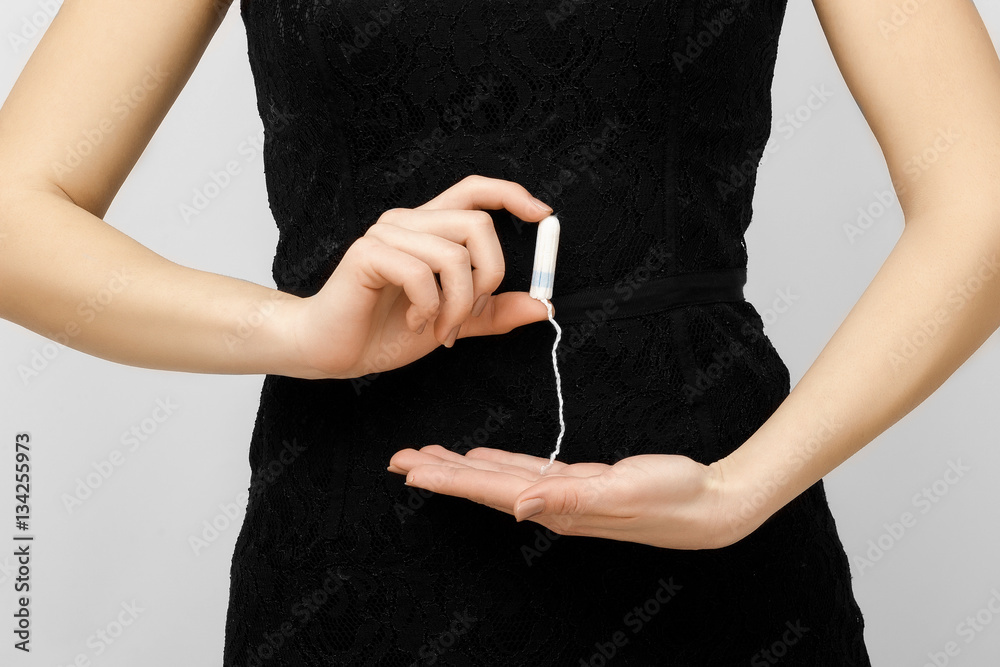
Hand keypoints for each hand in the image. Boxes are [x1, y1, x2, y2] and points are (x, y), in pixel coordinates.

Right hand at [289, 175, 553, 378]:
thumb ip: (492, 312)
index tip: (543, 214)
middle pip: (478, 224)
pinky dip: (428, 307)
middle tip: (468, 316)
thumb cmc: (387, 330)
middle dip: (488, 277)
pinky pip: (422, 274)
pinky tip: (413, 322)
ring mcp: (386, 234)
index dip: (511, 194)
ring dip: (457, 305)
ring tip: (438, 329)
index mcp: (429, 228)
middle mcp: (409, 221)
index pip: (474, 190)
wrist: (334, 351)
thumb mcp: (453, 322)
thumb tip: (542, 307)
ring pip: (454, 256)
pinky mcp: (367, 254)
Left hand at [387, 445, 749, 549]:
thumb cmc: (673, 498)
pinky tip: (481, 458)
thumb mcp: (623, 493)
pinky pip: (525, 472)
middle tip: (398, 461)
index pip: (488, 491)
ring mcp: (564, 495)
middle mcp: (553, 504)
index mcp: (557, 506)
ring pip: (498, 478)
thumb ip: (568, 498)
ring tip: (426, 459)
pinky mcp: (579, 483)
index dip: (446, 480)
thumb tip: (516, 506)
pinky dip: (497, 464)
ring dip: (460, 469)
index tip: (409, 470)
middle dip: (439, 474)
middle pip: (482, 487)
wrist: (712, 503)